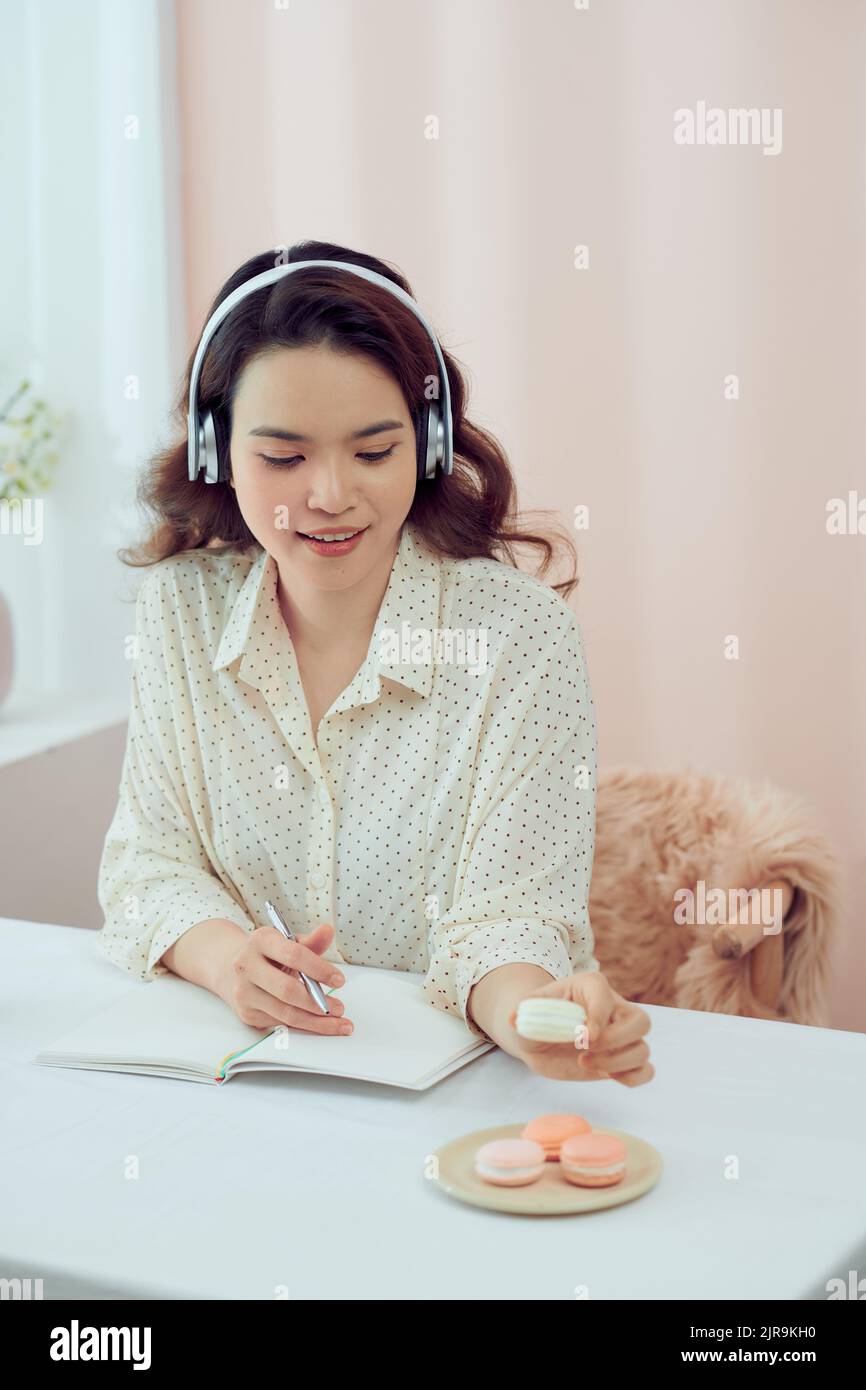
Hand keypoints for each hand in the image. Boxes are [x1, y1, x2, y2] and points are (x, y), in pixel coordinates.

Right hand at [219, 921, 353, 1035]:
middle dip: (317, 1003)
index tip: (339, 980)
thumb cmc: (269, 955)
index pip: (293, 955)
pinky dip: (303, 1025)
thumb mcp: (288, 943)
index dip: (319, 969)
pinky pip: (280, 1022)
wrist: (234, 969)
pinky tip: (318, 1024)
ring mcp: (244, 992)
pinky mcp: (247, 1013)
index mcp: (260, 941)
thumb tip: (328, 931)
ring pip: (285, 1013)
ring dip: (315, 1021)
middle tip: (339, 1008)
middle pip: (287, 990)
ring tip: (337, 1021)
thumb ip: (311, 941)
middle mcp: (247, 966)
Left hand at [506, 970, 653, 1085]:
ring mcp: (621, 1036)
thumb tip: (515, 1019)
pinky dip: (633, 1077)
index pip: (605, 995)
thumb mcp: (525, 1012)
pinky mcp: (622, 1060)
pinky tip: (608, 1076)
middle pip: (640, 1021)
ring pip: (643, 1048)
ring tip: (584, 1063)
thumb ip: (523, 1013)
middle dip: (616, 1041)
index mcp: (591, 987)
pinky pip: (646, 1070)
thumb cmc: (534, 1018)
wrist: (539, 1038)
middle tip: (584, 1051)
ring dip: (618, 1062)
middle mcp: (613, 1008)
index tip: (584, 1037)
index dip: (599, 1015)